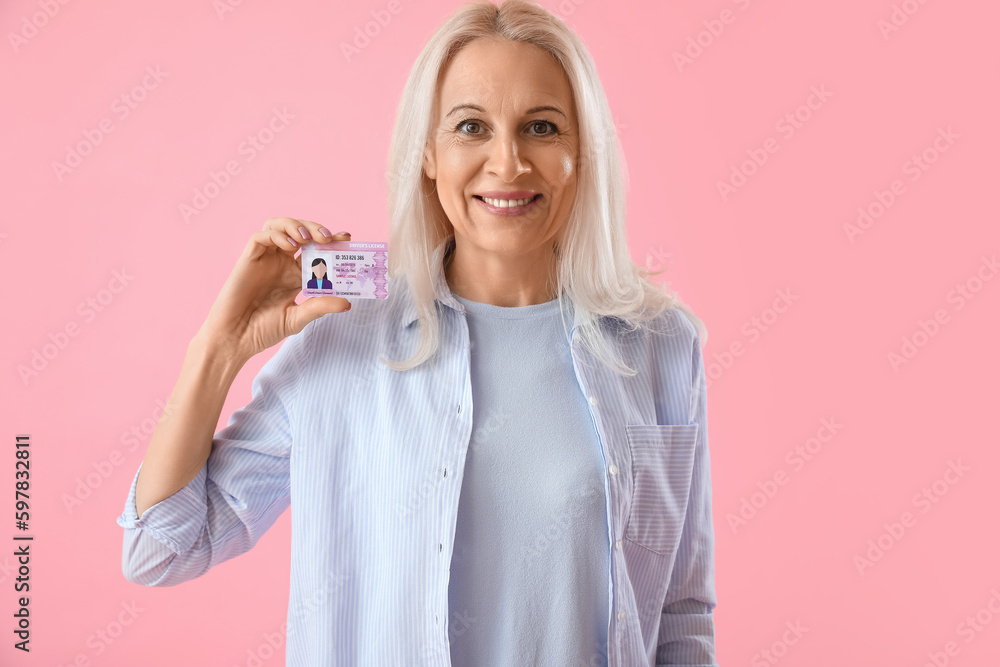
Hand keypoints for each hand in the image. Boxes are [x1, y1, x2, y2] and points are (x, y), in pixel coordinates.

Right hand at [194, 217, 351, 363]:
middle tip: (328, 237)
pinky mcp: (248, 259)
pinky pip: (261, 236)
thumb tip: (347, 302)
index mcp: (296, 275)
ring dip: (296, 225)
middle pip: (301, 233)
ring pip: (280, 226)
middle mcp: (281, 263)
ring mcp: (265, 259)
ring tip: (308, 238)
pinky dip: (277, 235)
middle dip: (316, 229)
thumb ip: (320, 306)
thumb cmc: (263, 330)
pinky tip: (290, 245)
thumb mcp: (298, 318)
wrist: (235, 339)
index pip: (317, 251)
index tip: (347, 238)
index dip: (332, 241)